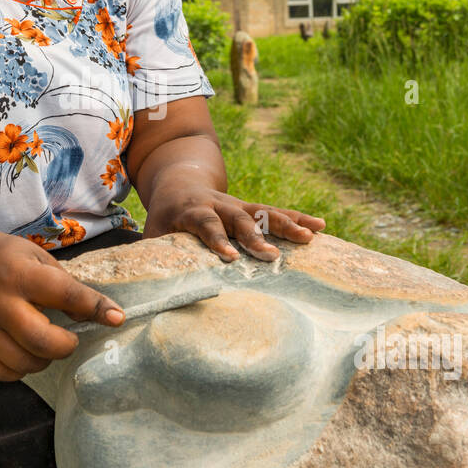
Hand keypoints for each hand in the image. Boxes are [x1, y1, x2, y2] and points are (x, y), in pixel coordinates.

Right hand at [0, 230, 124, 381]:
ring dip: (44, 360)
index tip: (116, 317)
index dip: (93, 306)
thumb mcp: (36, 257)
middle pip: (40, 339)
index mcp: (18, 273)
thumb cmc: (4, 260)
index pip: (64, 293)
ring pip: (22, 362)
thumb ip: (65, 285)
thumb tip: (101, 314)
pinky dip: (20, 370)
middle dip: (65, 345)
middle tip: (68, 339)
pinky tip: (24, 354)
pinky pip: (1, 373)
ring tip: (44, 344)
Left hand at [143, 181, 325, 261]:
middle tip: (272, 256)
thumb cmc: (165, 217)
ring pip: (264, 212)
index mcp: (191, 211)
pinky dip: (298, 218)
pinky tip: (321, 226)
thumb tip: (147, 286)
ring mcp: (238, 205)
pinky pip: (277, 212)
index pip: (205, 224)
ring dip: (287, 224)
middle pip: (240, 219)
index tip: (230, 257)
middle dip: (256, 237)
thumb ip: (154, 255)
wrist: (180, 181)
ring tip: (310, 237)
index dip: (217, 239)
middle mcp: (218, 205)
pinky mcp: (252, 207)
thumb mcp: (154, 233)